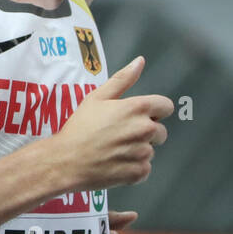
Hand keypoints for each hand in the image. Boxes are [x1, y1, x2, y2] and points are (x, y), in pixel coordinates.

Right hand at [49, 57, 172, 191]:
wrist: (65, 161)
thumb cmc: (79, 128)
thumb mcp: (97, 97)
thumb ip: (122, 79)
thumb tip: (140, 61)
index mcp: (137, 108)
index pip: (166, 107)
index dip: (154, 112)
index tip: (138, 117)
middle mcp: (144, 129)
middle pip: (160, 131)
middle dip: (145, 133)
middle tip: (120, 136)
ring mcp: (142, 152)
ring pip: (150, 151)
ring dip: (137, 151)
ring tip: (113, 151)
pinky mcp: (138, 172)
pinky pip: (144, 169)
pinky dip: (132, 169)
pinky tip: (114, 164)